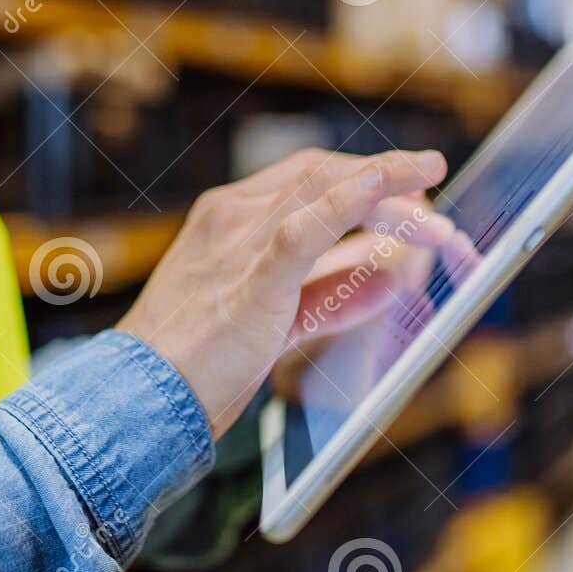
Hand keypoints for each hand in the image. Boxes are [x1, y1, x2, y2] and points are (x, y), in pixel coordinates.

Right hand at [117, 148, 447, 436]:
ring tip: (433, 198)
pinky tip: (383, 185)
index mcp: (225, 219)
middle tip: (432, 189)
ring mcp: (237, 243)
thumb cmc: (195, 366)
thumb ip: (330, 296)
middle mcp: (229, 217)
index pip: (305, 178)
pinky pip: (306, 228)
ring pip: (322, 189)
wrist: (139, 397)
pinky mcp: (251, 280)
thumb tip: (390, 281)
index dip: (361, 177)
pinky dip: (348, 201)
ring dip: (387, 190)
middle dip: (384, 178)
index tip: (405, 185)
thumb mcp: (272, 320)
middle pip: (321, 174)